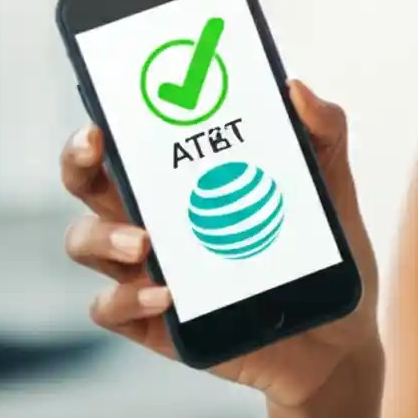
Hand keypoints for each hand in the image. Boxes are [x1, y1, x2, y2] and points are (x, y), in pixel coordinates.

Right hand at [61, 79, 381, 408]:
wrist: (340, 331)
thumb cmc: (322, 249)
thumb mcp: (330, 184)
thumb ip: (323, 130)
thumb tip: (295, 87)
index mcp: (185, 177)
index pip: (128, 139)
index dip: (104, 119)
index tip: (106, 107)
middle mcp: (155, 217)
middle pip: (88, 181)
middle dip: (78, 160)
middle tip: (97, 147)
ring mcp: (149, 269)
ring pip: (86, 242)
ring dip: (103, 236)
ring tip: (144, 241)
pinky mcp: (156, 321)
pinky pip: (113, 308)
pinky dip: (128, 298)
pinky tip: (166, 291)